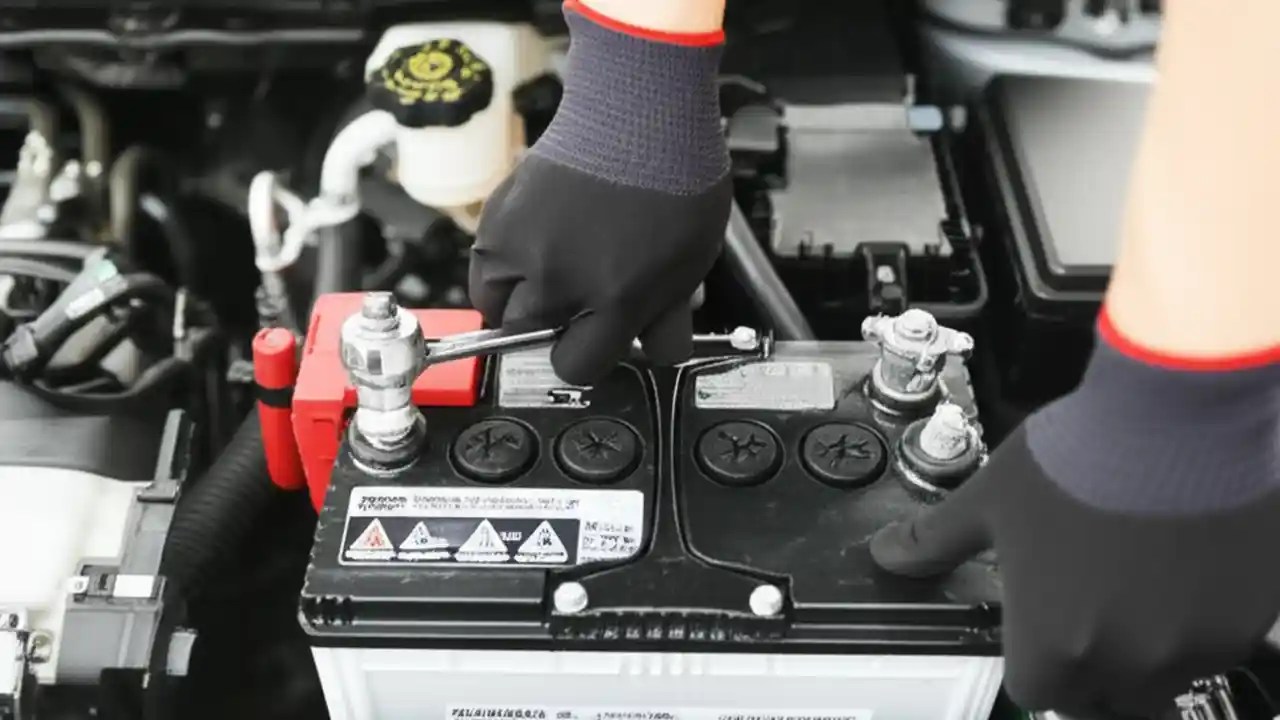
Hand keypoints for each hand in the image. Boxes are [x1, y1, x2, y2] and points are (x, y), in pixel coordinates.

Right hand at [468, 0, 730, 384]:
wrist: (639, 112)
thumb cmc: (676, 180)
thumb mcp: (691, 262)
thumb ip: (668, 316)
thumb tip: (660, 351)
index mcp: (616, 302)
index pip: (575, 366)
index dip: (583, 356)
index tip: (588, 342)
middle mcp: (561, 282)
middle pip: (527, 336)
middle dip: (548, 326)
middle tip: (570, 303)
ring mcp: (522, 249)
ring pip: (494, 304)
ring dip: (514, 297)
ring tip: (543, 272)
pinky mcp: (497, 218)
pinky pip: (483, 262)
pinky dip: (500, 262)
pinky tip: (531, 242)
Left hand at [871, 318, 1279, 716]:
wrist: (1177, 416)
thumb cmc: (1081, 456)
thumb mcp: (989, 499)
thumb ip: (936, 540)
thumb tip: (888, 553)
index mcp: (1055, 644)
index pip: (1038, 692)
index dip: (1039, 664)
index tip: (1046, 636)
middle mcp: (1129, 662)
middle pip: (1107, 698)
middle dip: (1095, 667)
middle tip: (1092, 611)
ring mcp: (1196, 646)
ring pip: (1168, 675)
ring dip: (1151, 644)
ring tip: (1139, 573)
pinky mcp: (1250, 619)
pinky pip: (1221, 640)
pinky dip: (1202, 618)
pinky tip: (1184, 563)